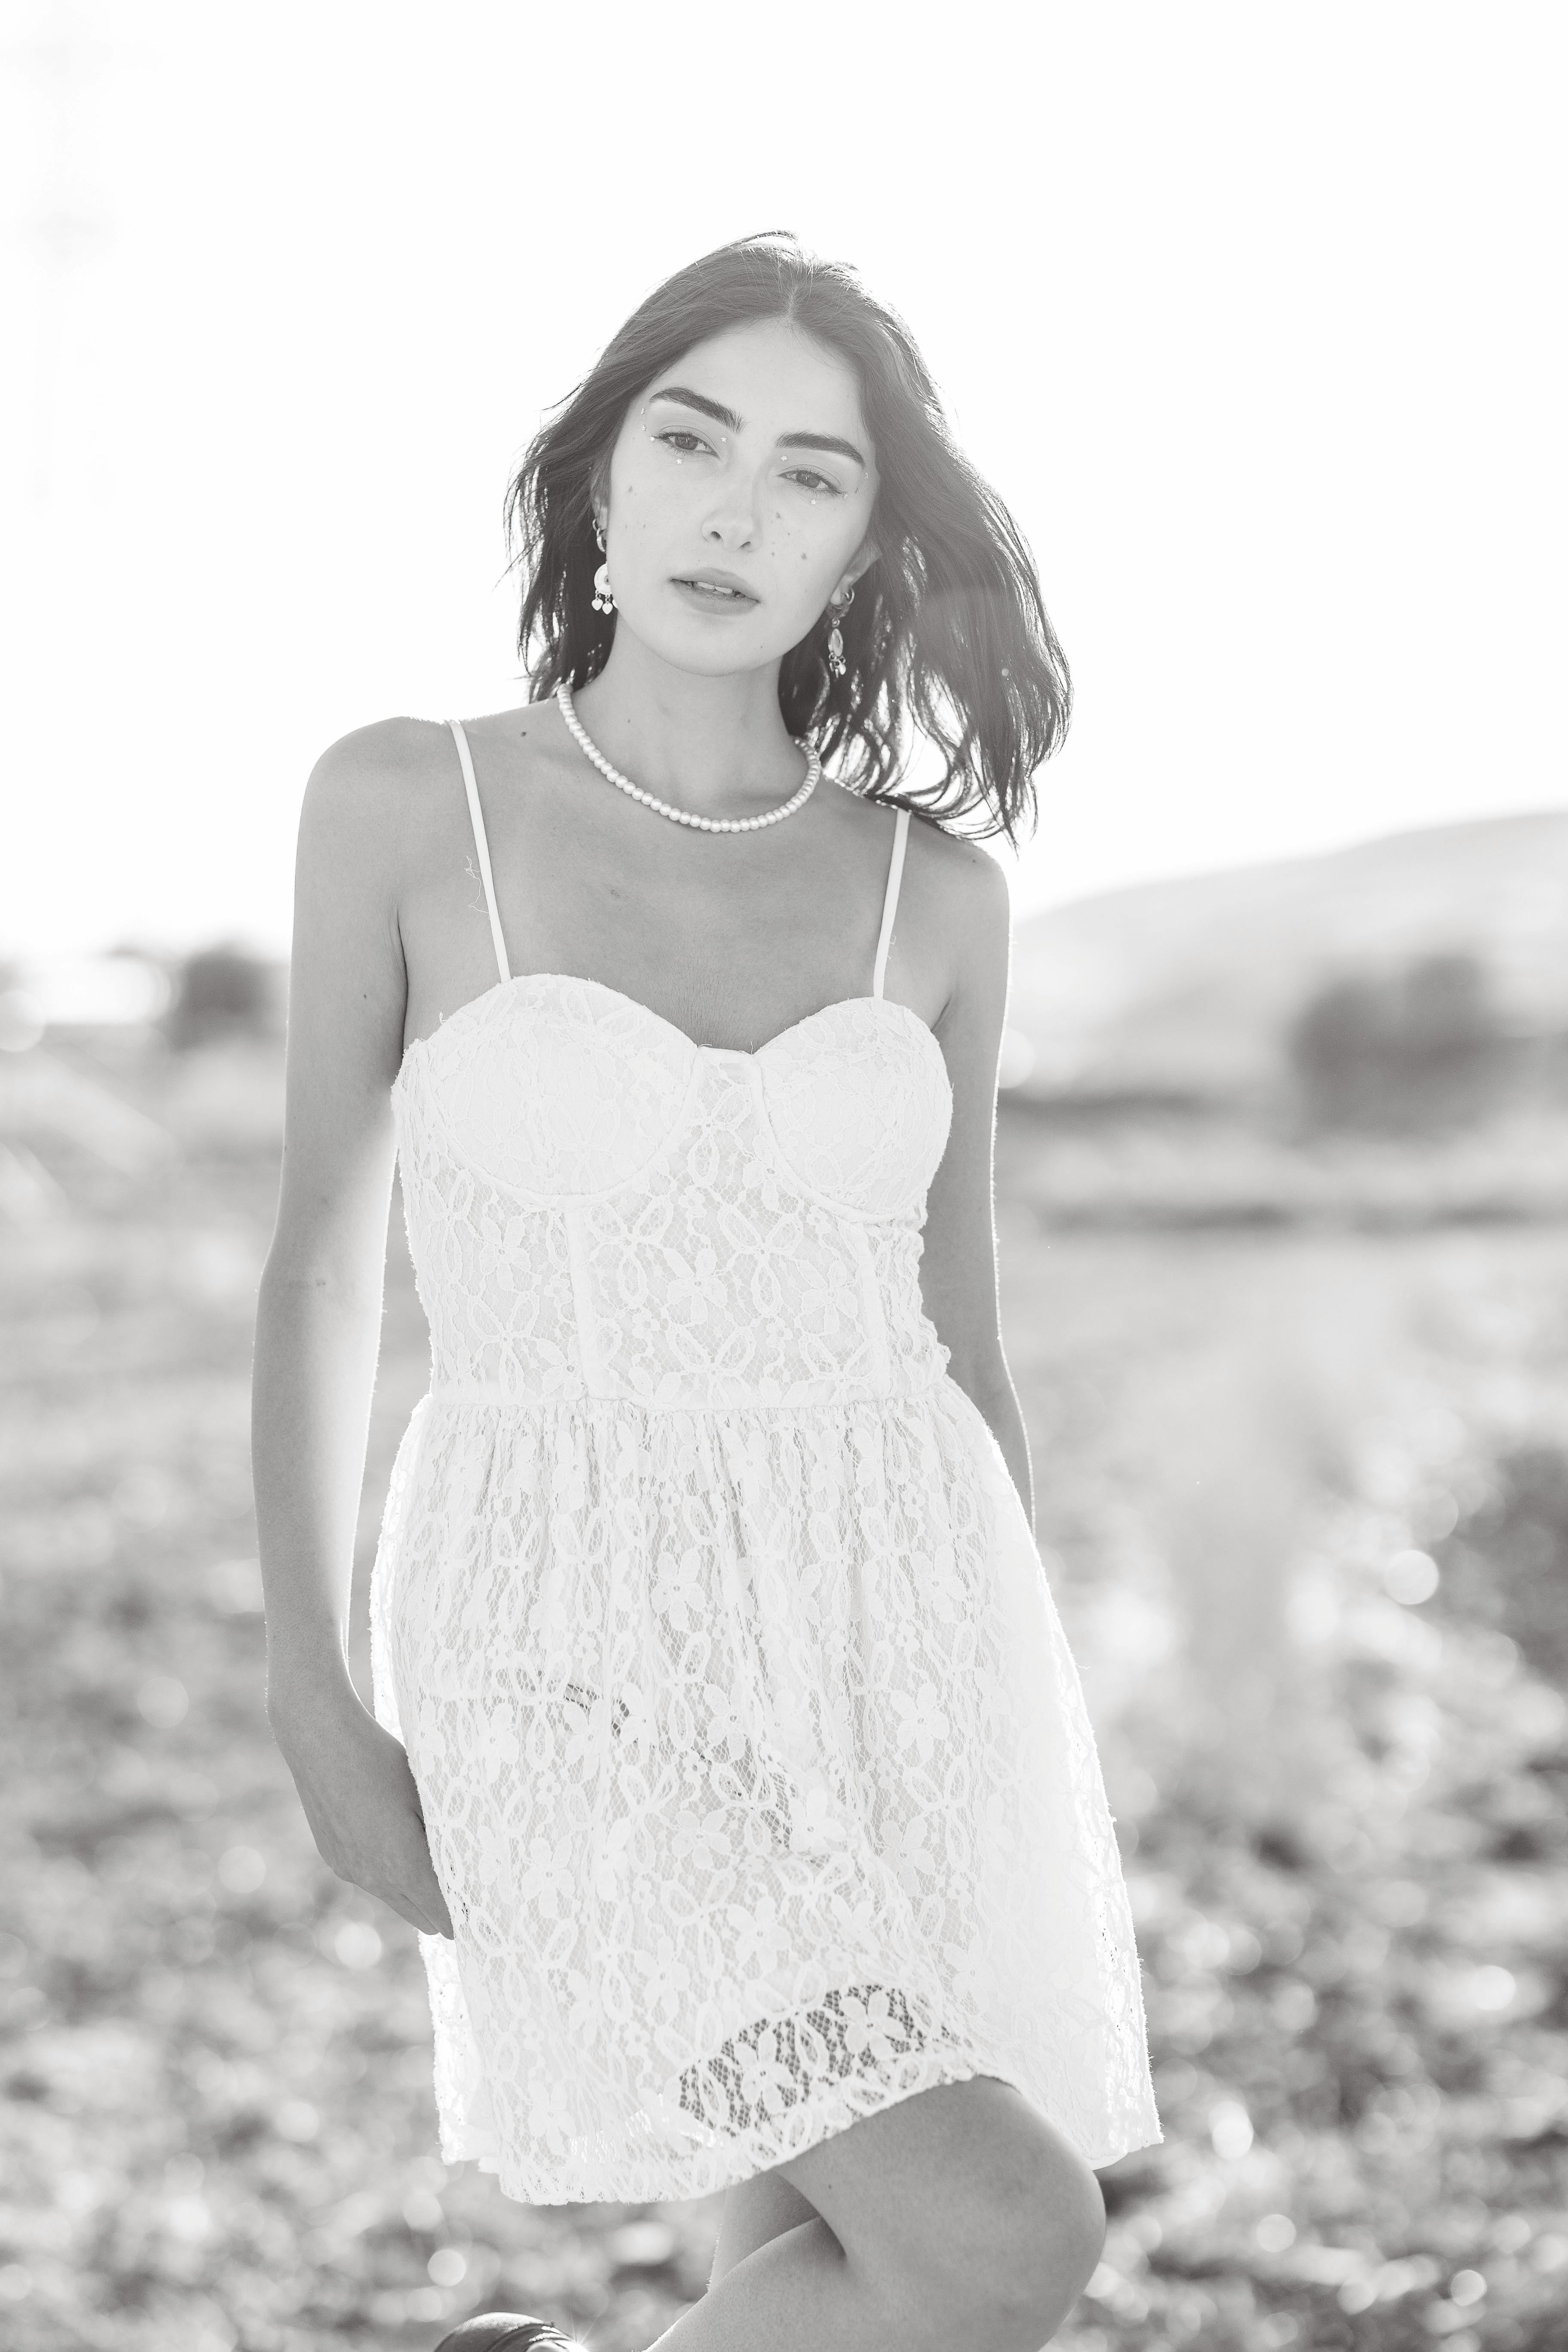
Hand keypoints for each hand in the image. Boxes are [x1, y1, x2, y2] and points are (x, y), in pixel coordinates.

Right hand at [272, 1695, 454, 1938]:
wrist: (321, 1742)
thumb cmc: (383, 1762)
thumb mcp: (425, 1797)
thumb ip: (444, 1841)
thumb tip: (469, 1869)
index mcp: (402, 1866)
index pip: (443, 1917)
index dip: (466, 1916)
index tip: (486, 1907)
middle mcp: (373, 1879)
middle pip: (421, 1919)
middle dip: (445, 1910)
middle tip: (468, 1885)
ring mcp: (350, 1871)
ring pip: (395, 1899)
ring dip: (416, 1890)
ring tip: (433, 1856)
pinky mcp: (335, 1860)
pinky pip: (371, 1881)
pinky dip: (388, 1873)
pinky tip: (393, 1837)